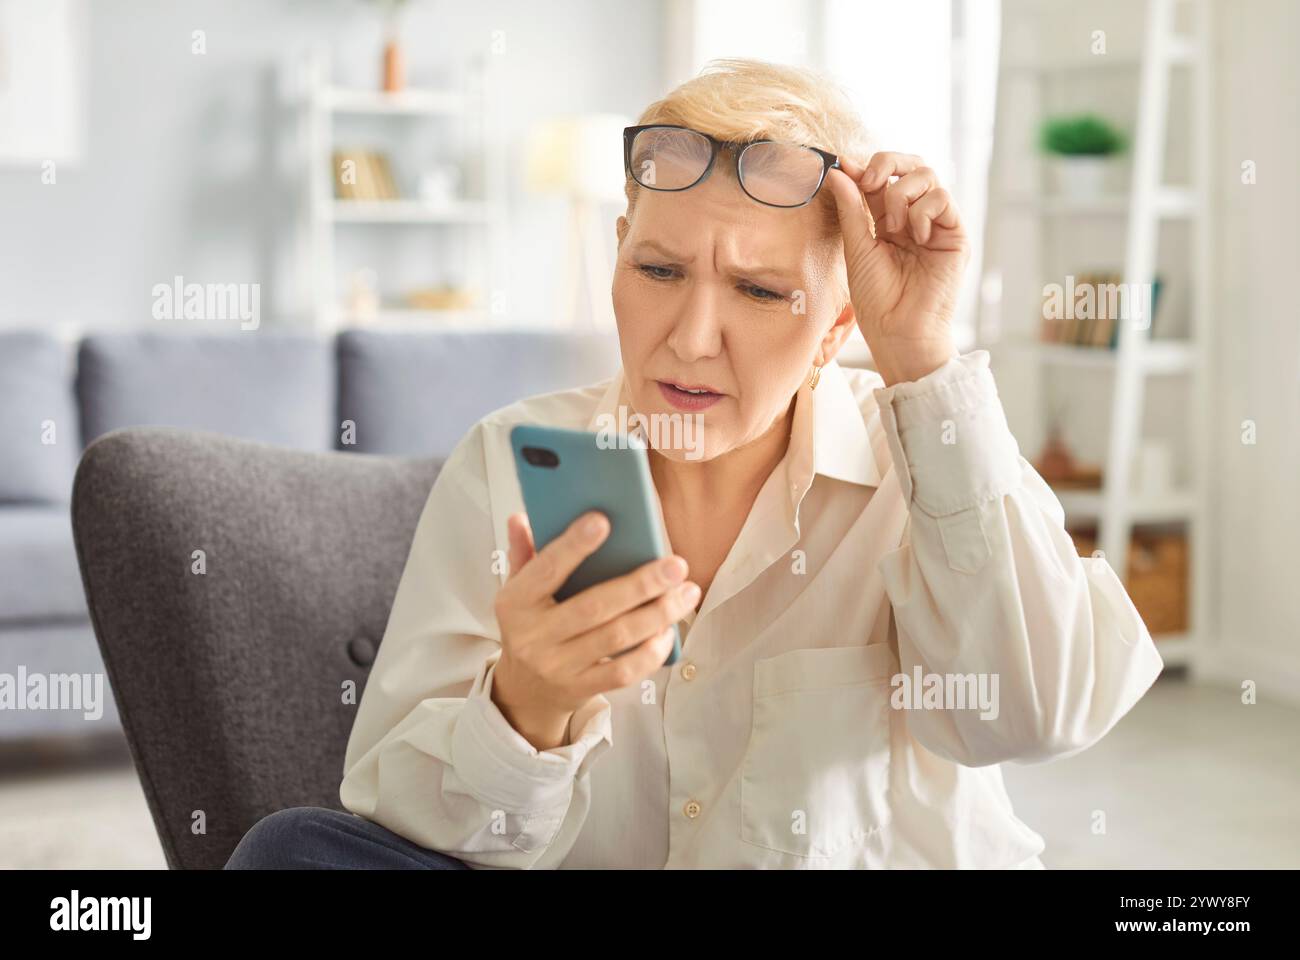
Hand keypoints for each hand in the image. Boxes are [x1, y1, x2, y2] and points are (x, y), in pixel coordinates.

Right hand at [490, 510, 698, 751]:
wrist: (524, 690)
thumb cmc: (530, 625)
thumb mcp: (517, 590)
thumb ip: (523, 552)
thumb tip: (521, 517)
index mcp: (516, 603)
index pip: (546, 570)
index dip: (573, 546)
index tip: (604, 520)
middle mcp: (534, 636)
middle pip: (594, 607)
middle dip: (640, 584)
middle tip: (676, 565)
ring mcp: (557, 666)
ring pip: (616, 638)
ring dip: (658, 614)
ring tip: (687, 593)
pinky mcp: (580, 689)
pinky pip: (624, 672)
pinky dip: (651, 652)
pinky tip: (669, 631)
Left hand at [825, 152, 968, 385]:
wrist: (899, 331)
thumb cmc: (877, 299)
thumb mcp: (857, 248)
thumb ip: (852, 208)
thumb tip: (840, 170)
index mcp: (887, 220)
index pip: (883, 177)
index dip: (865, 167)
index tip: (845, 167)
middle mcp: (914, 217)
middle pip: (911, 164)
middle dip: (887, 162)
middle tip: (870, 181)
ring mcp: (936, 224)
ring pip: (927, 175)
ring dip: (901, 194)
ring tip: (892, 228)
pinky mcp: (955, 233)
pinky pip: (942, 198)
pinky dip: (923, 211)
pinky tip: (917, 237)